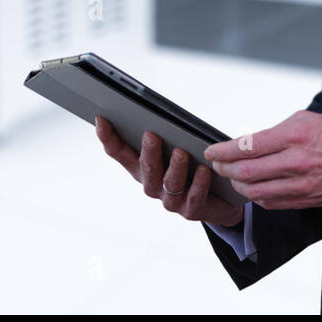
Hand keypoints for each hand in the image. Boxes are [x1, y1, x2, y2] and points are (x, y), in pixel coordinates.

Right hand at [95, 116, 244, 227]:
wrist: (219, 198)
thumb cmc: (192, 165)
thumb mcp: (175, 146)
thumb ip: (165, 132)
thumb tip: (157, 111)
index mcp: (142, 167)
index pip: (119, 152)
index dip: (108, 138)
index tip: (102, 119)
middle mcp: (153, 184)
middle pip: (146, 169)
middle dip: (148, 153)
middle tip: (151, 135)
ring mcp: (171, 200)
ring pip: (169, 184)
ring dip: (175, 168)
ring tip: (182, 153)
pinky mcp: (192, 210)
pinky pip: (193, 198)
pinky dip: (198, 184)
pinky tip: (203, 171)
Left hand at [203, 110, 321, 209]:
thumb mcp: (306, 119)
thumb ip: (275, 131)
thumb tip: (250, 142)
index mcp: (294, 136)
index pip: (247, 146)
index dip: (223, 150)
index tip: (212, 151)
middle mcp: (295, 162)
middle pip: (246, 172)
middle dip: (225, 169)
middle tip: (217, 164)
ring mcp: (300, 185)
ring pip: (255, 192)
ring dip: (237, 185)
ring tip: (232, 177)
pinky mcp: (305, 200)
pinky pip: (271, 203)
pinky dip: (255, 197)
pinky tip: (251, 189)